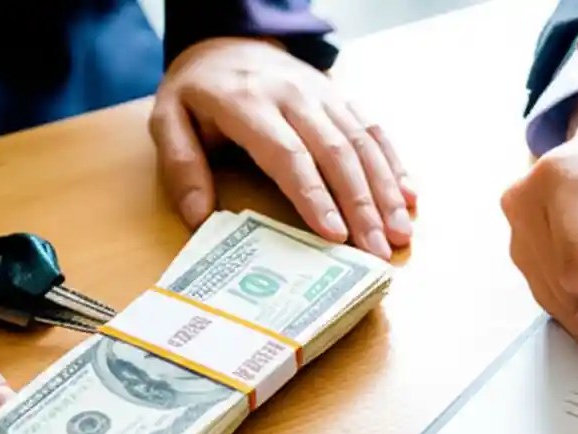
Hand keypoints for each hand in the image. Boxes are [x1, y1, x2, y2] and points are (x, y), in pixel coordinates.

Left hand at [150, 38, 415, 259]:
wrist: (227, 39)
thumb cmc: (198, 90)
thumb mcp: (168, 119)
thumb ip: (182, 165)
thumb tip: (199, 219)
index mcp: (248, 103)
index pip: (288, 154)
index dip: (315, 196)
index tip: (335, 235)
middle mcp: (294, 95)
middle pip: (335, 153)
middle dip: (362, 205)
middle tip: (378, 250)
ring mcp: (323, 93)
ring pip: (362, 143)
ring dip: (386, 191)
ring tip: (400, 233)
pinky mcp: (341, 97)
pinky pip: (374, 130)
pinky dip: (394, 164)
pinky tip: (409, 197)